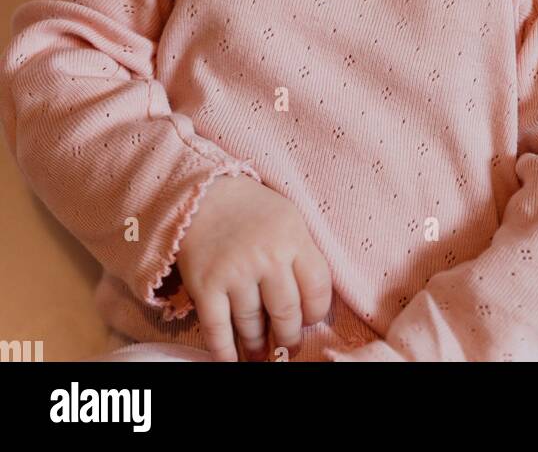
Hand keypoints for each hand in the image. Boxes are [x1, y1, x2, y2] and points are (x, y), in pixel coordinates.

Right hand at [170, 174, 331, 361]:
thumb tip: (309, 304)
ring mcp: (235, 273)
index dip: (316, 312)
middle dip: (288, 336)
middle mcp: (267, 257)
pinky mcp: (205, 286)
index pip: (317, 289)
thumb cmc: (251, 210)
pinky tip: (232, 361)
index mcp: (293, 238)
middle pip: (287, 314)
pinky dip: (225, 352)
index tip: (309, 319)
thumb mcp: (288, 219)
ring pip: (253, 326)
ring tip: (260, 352)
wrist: (202, 194)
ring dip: (257, 345)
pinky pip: (218, 331)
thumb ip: (302, 255)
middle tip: (286, 345)